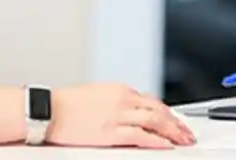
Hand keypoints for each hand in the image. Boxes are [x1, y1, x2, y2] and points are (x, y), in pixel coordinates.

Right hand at [47, 84, 194, 148]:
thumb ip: (115, 102)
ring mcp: (118, 115)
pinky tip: (166, 145)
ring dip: (173, 132)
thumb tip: (127, 111)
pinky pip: (141, 136)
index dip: (167, 113)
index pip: (152, 101)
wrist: (48, 110)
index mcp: (120, 90)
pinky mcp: (111, 131)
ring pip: (155, 121)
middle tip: (186, 133)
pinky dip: (157, 140)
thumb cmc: (66, 105)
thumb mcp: (97, 96)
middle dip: (176, 123)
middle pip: (159, 110)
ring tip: (183, 140)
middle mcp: (123, 100)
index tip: (174, 121)